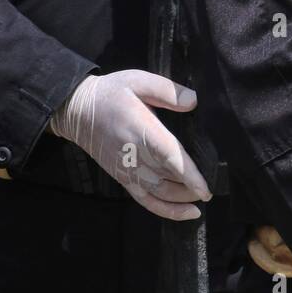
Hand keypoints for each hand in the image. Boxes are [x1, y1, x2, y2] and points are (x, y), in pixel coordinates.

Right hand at [49, 70, 210, 219]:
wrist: (76, 111)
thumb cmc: (111, 93)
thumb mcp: (138, 80)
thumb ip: (167, 90)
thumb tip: (193, 101)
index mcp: (141, 130)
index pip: (168, 157)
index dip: (188, 175)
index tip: (205, 188)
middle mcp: (134, 155)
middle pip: (168, 179)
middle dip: (193, 188)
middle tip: (215, 185)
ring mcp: (127, 170)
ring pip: (159, 194)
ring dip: (182, 200)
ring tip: (203, 199)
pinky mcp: (123, 178)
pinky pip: (146, 200)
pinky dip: (166, 210)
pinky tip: (186, 212)